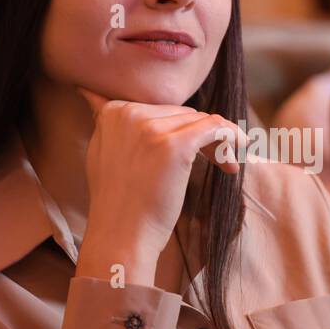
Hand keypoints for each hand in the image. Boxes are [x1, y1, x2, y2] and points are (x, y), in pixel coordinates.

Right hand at [74, 88, 248, 286]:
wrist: (121, 235)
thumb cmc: (119, 203)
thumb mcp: (102, 154)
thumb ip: (109, 126)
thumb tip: (90, 93)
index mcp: (113, 113)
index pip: (161, 111)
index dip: (182, 130)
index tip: (195, 151)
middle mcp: (129, 114)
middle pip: (183, 114)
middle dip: (202, 138)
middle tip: (217, 163)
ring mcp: (151, 129)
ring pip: (200, 122)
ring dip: (218, 143)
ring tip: (225, 166)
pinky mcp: (175, 146)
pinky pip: (215, 128)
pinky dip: (231, 136)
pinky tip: (239, 149)